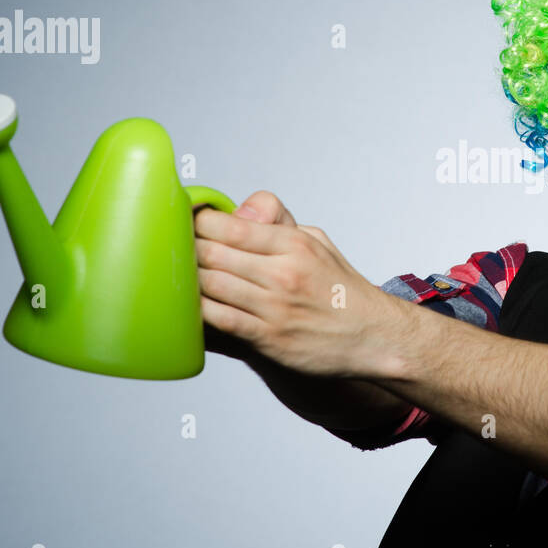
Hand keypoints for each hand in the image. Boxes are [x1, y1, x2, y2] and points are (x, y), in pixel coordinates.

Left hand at [193, 190, 396, 377]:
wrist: (373, 337)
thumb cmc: (340, 290)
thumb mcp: (317, 241)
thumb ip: (277, 221)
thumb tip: (239, 208)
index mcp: (294, 244)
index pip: (228, 224)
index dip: (197, 222)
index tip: (185, 224)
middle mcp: (284, 273)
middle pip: (211, 253)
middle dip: (186, 251)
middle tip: (174, 252)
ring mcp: (275, 308)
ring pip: (209, 285)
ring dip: (188, 282)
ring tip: (179, 279)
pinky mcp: (268, 339)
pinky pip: (219, 320)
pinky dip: (198, 312)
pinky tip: (191, 307)